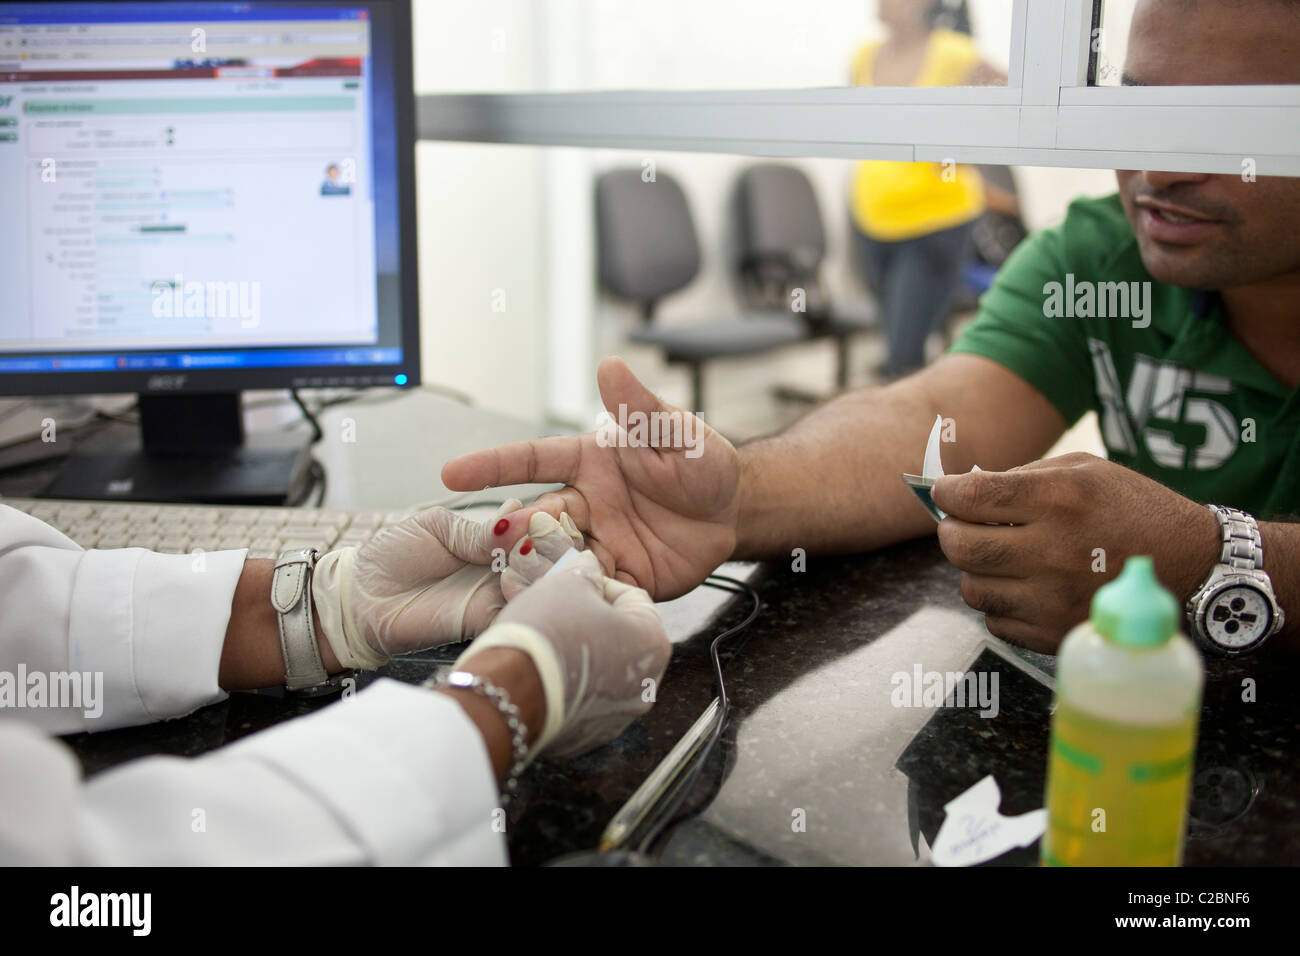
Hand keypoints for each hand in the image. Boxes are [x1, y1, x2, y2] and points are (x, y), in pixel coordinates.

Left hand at [312, 501, 581, 667]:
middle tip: (550, 536)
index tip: (554, 510)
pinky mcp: (485, 624)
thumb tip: (518, 516)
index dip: (545, 520)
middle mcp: (502, 567)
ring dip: (544, 573)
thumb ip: (478, 531)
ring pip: (537, 586)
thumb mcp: (437, 528)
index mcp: (493, 537)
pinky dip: (526, 603)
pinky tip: (527, 589)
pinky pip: (516, 616)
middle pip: (543, 557)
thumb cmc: (393, 554)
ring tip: (537, 559)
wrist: (362, 598)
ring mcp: (496, 596)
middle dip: (552, 546)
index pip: (532, 527)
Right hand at [442, 356, 739, 600]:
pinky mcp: (619, 576)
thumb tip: (612, 367)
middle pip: (540, 515)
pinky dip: (576, 594)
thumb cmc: (699, 462)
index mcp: (588, 463)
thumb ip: (641, 407)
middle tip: (508, 535)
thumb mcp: (675, 431)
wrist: (732, 511)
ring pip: (557, 555)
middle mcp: (585, 503)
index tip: (452, 473)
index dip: (492, 465)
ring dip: (540, 564)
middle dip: (519, 527)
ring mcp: (599, 542)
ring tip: (529, 571)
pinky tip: (566, 601)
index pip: (532, 461)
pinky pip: (591, 587)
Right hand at [459, 550, 670, 757]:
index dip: (601, 583)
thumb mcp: (567, 585)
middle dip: (594, 618)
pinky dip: (571, 683)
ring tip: (549, 638)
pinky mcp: (591, 737)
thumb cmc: (544, 634)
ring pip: (605, 669)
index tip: (575, 582)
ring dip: (583, 651)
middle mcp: (646, 686)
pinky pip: (586, 700)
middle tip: (561, 608)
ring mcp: (620, 716)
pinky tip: (544, 670)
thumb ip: (586, 572)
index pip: (634, 597)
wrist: (508, 694)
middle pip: (623, 636)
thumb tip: (590, 567)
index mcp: (653, 644)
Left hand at [931, 453, 1218, 653]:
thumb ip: (1020, 477)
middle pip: (959, 547)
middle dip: (951, 531)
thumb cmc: (1132, 509)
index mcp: (1059, 500)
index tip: (946, 492)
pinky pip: (996, 622)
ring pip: (972, 588)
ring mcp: (1053, 599)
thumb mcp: (1085, 470)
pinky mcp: (1056, 634)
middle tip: (963, 525)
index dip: (946, 493)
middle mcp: (1052, 551)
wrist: (1192, 565)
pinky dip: (1001, 603)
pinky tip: (1025, 586)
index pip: (969, 498)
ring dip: (977, 570)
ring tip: (1002, 558)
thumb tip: (960, 491)